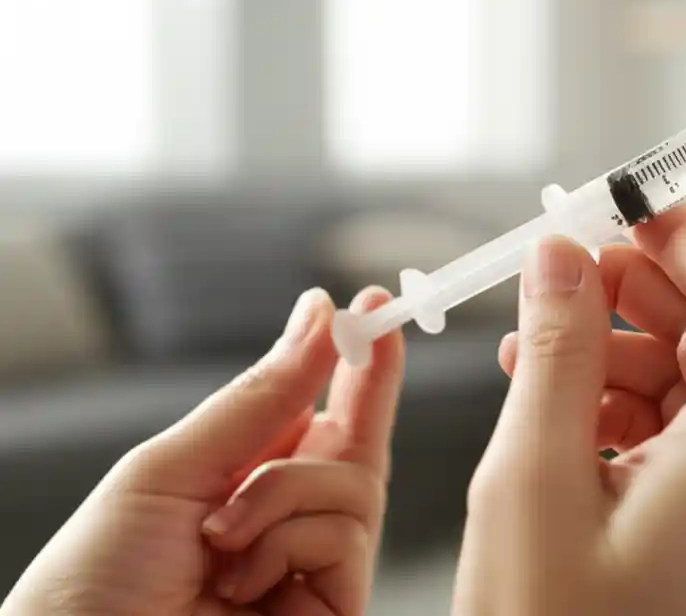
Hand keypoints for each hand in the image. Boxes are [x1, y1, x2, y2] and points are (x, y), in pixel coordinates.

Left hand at [2, 287, 404, 615]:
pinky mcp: (334, 609)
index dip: (349, 366)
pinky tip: (240, 579)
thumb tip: (320, 317)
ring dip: (283, 491)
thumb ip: (260, 398)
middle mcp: (285, 524)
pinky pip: (347, 536)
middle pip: (357, 444)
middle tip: (382, 323)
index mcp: (242, 484)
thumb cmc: (97, 580)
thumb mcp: (170, 468)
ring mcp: (310, 570)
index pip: (315, 416)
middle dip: (372, 385)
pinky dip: (289, 538)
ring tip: (219, 539)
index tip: (372, 306)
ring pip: (354, 485)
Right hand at [455, 206, 685, 615]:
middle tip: (559, 274)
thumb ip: (556, 351)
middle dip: (637, 291)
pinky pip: (685, 437)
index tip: (619, 202)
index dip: (681, 233)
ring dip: (617, 352)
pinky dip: (624, 407)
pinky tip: (556, 406)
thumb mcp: (532, 479)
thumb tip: (561, 256)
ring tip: (533, 351)